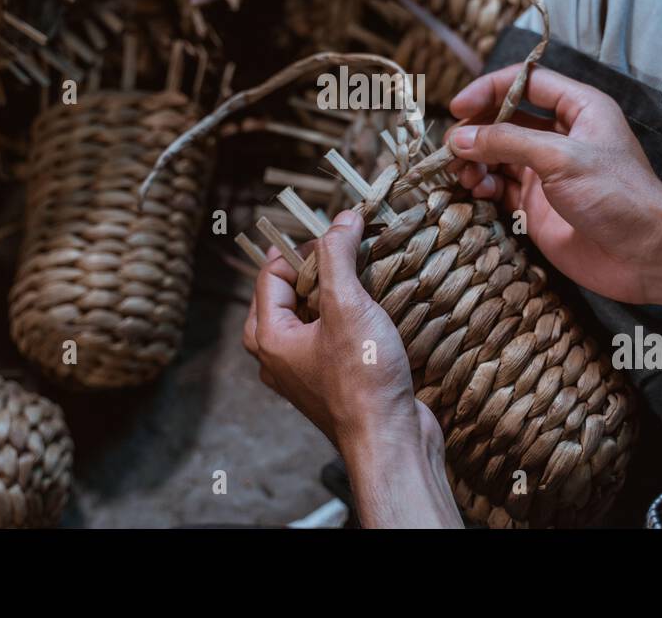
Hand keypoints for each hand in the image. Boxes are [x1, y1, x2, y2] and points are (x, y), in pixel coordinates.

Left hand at [242, 211, 429, 454]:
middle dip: (316, 272)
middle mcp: (281, 358)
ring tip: (364, 279)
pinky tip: (376, 314)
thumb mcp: (348, 306)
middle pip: (286, 297)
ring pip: (311, 319)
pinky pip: (331, 340)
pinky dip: (349, 321)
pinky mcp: (335, 384)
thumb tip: (342, 219)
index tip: (334, 236)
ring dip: (335, 295)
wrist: (391, 442)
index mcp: (271, 339)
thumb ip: (339, 257)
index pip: (270, 276)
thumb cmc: (364, 379)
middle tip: (345, 255)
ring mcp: (307, 374)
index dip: (301, 249)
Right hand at [448, 64, 661, 305]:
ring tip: (463, 174)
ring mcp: (547, 172)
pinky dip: (482, 186)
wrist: (646, 256)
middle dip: (476, 130)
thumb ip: (508, 142)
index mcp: (578, 108)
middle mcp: (561, 136)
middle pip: (505, 118)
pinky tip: (477, 191)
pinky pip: (499, 187)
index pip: (526, 82)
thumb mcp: (561, 158)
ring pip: (497, 154)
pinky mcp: (537, 206)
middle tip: (452, 149)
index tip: (458, 107)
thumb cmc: (617, 196)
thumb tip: (460, 138)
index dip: (489, 90)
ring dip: (475, 160)